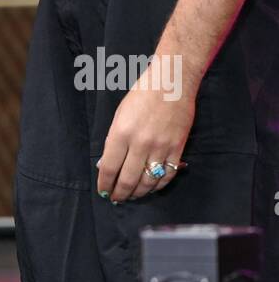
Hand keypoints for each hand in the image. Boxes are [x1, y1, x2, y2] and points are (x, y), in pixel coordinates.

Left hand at [96, 72, 196, 201]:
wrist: (172, 82)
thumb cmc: (142, 94)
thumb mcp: (120, 114)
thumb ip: (113, 140)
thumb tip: (107, 164)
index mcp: (122, 132)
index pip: (109, 168)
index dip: (105, 184)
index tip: (103, 192)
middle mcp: (140, 143)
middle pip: (128, 179)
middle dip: (120, 194)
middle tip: (116, 199)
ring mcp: (161, 147)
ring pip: (148, 182)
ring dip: (138, 193)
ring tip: (132, 196)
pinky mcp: (177, 149)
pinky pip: (167, 175)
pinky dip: (158, 186)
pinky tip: (150, 188)